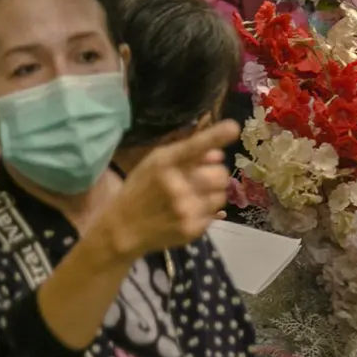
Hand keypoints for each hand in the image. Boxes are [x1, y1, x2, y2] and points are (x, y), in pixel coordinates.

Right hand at [97, 119, 236, 260]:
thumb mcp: (154, 163)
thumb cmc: (140, 188)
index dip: (215, 136)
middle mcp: (176, 186)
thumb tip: (218, 154)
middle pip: (220, 174)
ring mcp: (185, 210)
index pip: (194, 146)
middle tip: (202, 178)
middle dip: (215, 174)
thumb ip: (186, 155)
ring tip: (194, 195)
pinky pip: (215, 213)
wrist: (124, 228)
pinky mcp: (192, 229)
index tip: (233, 127)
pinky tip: (188, 211)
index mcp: (164, 163)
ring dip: (212, 193)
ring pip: (222, 195)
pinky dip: (206, 210)